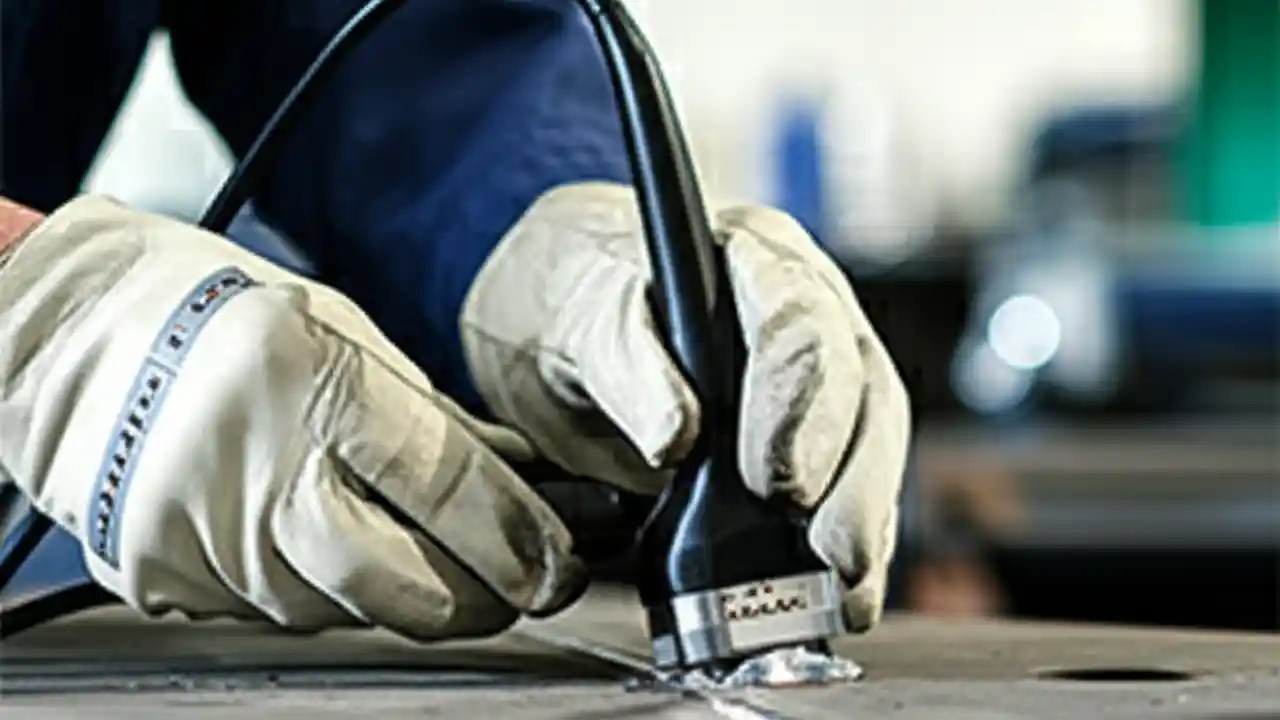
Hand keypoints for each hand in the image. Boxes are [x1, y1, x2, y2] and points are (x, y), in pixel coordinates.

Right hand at [0, 197, 584, 639]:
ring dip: (404, 592)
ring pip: (348, 613)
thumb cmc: (214, 313)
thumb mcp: (343, 334)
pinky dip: (322, 589)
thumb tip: (516, 479)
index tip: (559, 561)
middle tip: (520, 581)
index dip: (523, 539)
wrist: (69, 335)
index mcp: (309, 380)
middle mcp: (254, 466)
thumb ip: (430, 420)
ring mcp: (201, 534)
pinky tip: (323, 544)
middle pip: (406, 586)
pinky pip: (279, 613)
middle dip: (483, 595)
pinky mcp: (165, 578)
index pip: (448, 489)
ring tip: (414, 546)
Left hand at [462, 183, 911, 630]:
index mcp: (744, 254)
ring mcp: (819, 368)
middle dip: (843, 466)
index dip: (790, 399)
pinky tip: (846, 589)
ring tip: (845, 581)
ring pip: (872, 431)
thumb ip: (621, 363)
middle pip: (855, 379)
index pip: (792, 314)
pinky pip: (856, 479)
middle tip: (818, 535)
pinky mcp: (818, 432)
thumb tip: (676, 433)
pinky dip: (856, 535)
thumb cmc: (569, 305)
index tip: (768, 474)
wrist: (565, 331)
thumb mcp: (572, 322)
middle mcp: (802, 302)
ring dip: (863, 510)